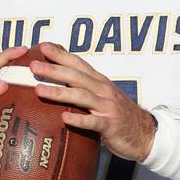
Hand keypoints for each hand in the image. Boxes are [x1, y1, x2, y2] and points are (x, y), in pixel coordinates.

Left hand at [29, 42, 156, 162]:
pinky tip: (64, 118)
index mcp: (100, 82)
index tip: (42, 46)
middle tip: (33, 65)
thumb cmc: (119, 115)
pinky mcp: (111, 125)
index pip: (78, 63)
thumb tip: (59, 80)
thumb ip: (85, 88)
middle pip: (76, 76)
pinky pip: (93, 122)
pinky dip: (79, 119)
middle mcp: (103, 90)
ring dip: (59, 92)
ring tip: (39, 90)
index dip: (61, 54)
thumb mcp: (103, 96)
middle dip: (53, 69)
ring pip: (81, 96)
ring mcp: (107, 107)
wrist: (146, 134)